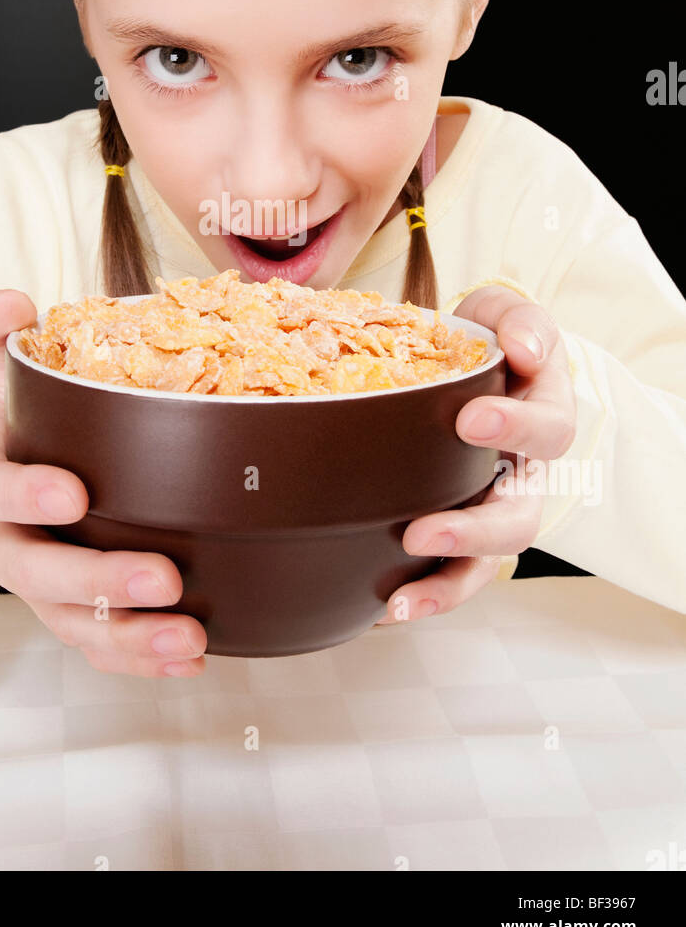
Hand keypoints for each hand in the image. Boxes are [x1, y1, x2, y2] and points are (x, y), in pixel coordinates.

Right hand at [0, 289, 206, 676]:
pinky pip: (101, 648)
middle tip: (164, 578)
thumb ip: (1, 339)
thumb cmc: (11, 435)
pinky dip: (142, 659)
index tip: (71, 492)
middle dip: (102, 581)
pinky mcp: (72, 618)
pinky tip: (194, 655)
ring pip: (77, 626)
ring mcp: (40, 591)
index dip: (27, 496)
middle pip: (43, 576)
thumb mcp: (0, 381)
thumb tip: (10, 302)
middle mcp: (7, 546)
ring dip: (133, 637)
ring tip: (191, 638)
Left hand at [374, 285, 576, 625]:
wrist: (472, 364)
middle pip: (519, 520)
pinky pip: (447, 574)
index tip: (470, 419)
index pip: (549, 431)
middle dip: (472, 530)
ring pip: (485, 564)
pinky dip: (417, 596)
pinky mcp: (457, 532)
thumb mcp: (508, 314)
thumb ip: (520, 322)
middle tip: (423, 531)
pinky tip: (377, 612)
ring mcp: (492, 509)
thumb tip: (524, 350)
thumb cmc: (491, 342)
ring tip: (399, 602)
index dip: (515, 428)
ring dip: (444, 586)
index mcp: (544, 417)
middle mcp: (525, 475)